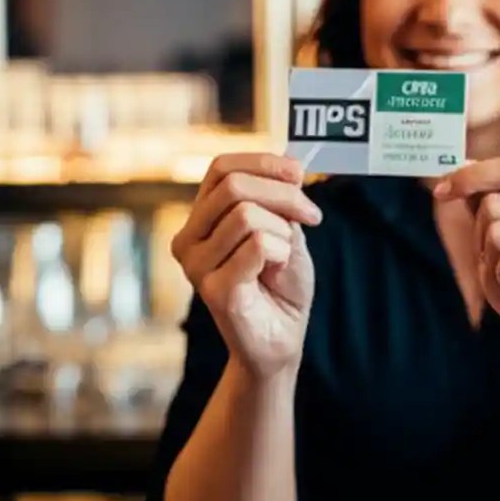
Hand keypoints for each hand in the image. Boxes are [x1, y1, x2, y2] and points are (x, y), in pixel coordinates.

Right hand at [171, 153, 321, 378]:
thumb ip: (279, 200)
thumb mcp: (284, 230)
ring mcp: (196, 266)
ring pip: (246, 214)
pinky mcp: (214, 289)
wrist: (282, 337)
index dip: (264, 162)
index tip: (299, 174)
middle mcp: (188, 238)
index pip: (221, 167)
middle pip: (234, 186)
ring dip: (283, 230)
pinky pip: (257, 244)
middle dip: (284, 195)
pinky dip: (282, 251)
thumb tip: (290, 167)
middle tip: (311, 215)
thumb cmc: (280, 283)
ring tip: (285, 255)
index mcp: (201, 218)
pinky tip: (277, 270)